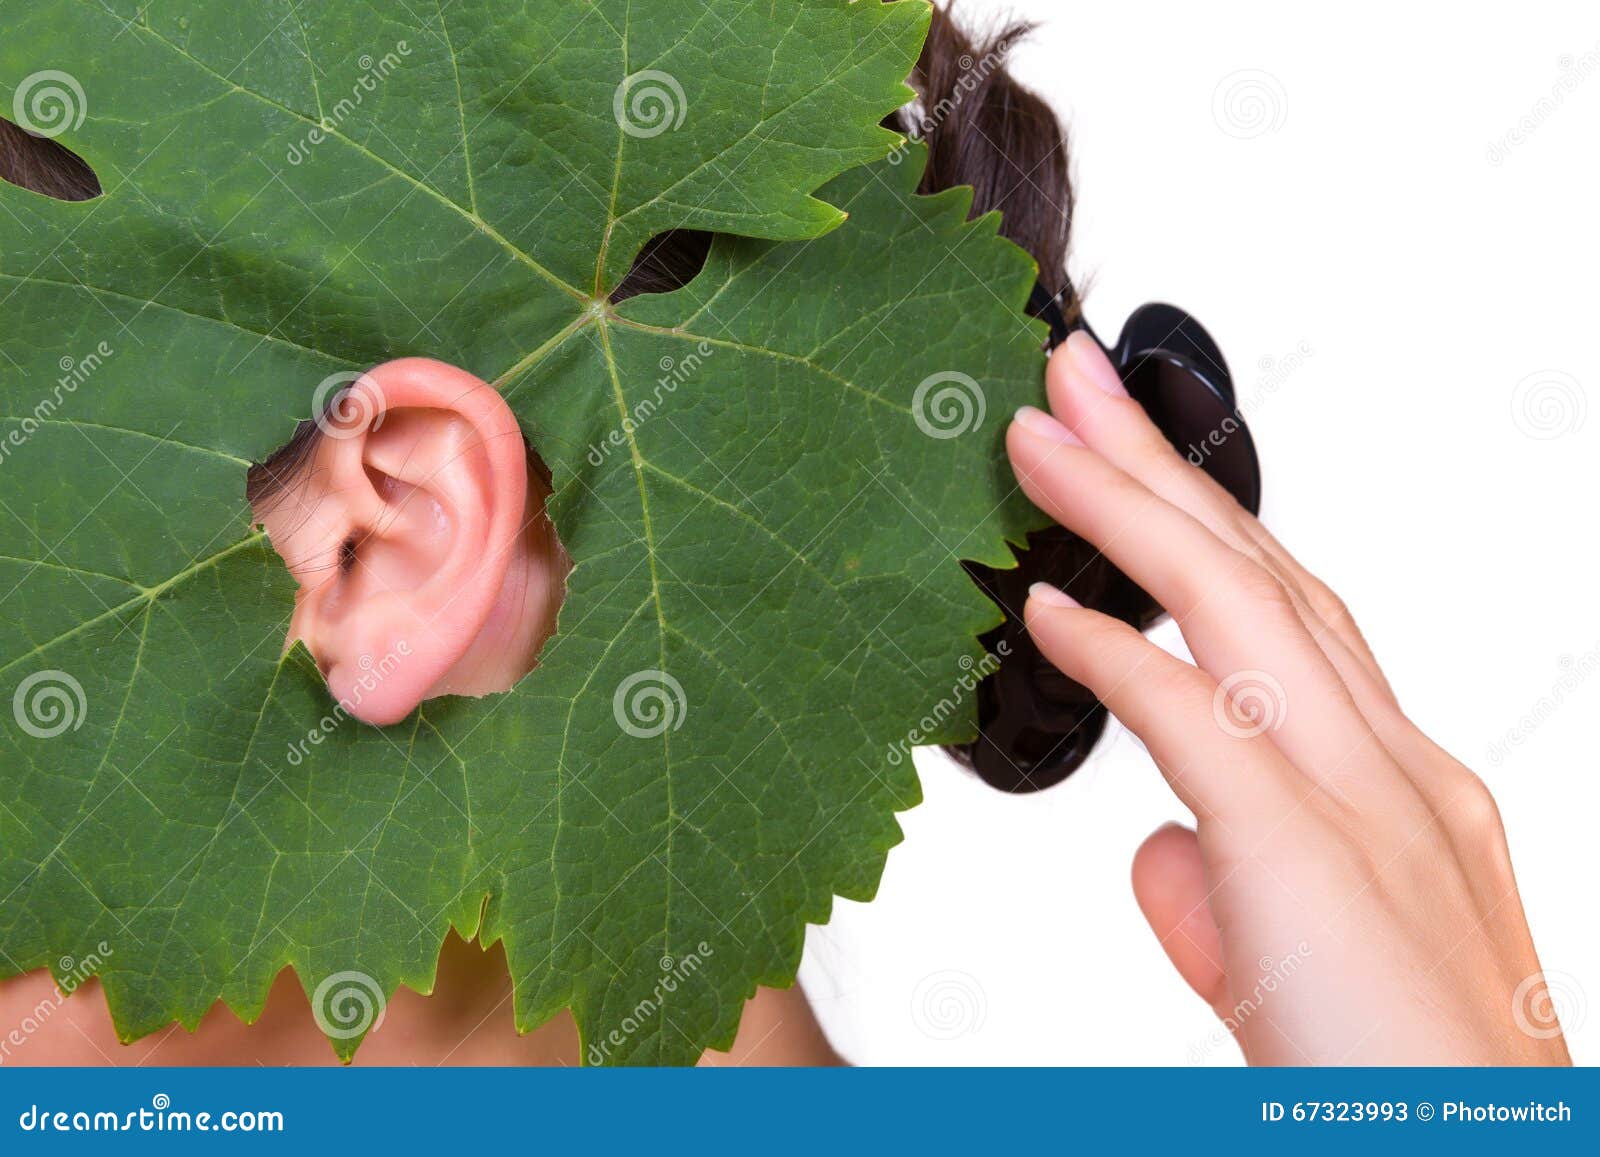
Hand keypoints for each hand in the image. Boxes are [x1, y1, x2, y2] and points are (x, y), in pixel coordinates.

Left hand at [1006, 332, 1570, 1064]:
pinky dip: (1120, 657)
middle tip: (1074, 380)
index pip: (1285, 613)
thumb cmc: (1396, 1082)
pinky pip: (1202, 724)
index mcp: (1393, 783)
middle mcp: (1392, 768)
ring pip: (1239, 608)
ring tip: (1043, 437)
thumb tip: (1158, 843)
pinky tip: (1048, 611)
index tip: (1124, 458)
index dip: (1202, 523)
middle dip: (1159, 465)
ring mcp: (1365, 802)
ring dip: (1128, 509)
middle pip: (1261, 572)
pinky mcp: (1312, 859)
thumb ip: (1224, 889)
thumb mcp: (1298, 967)